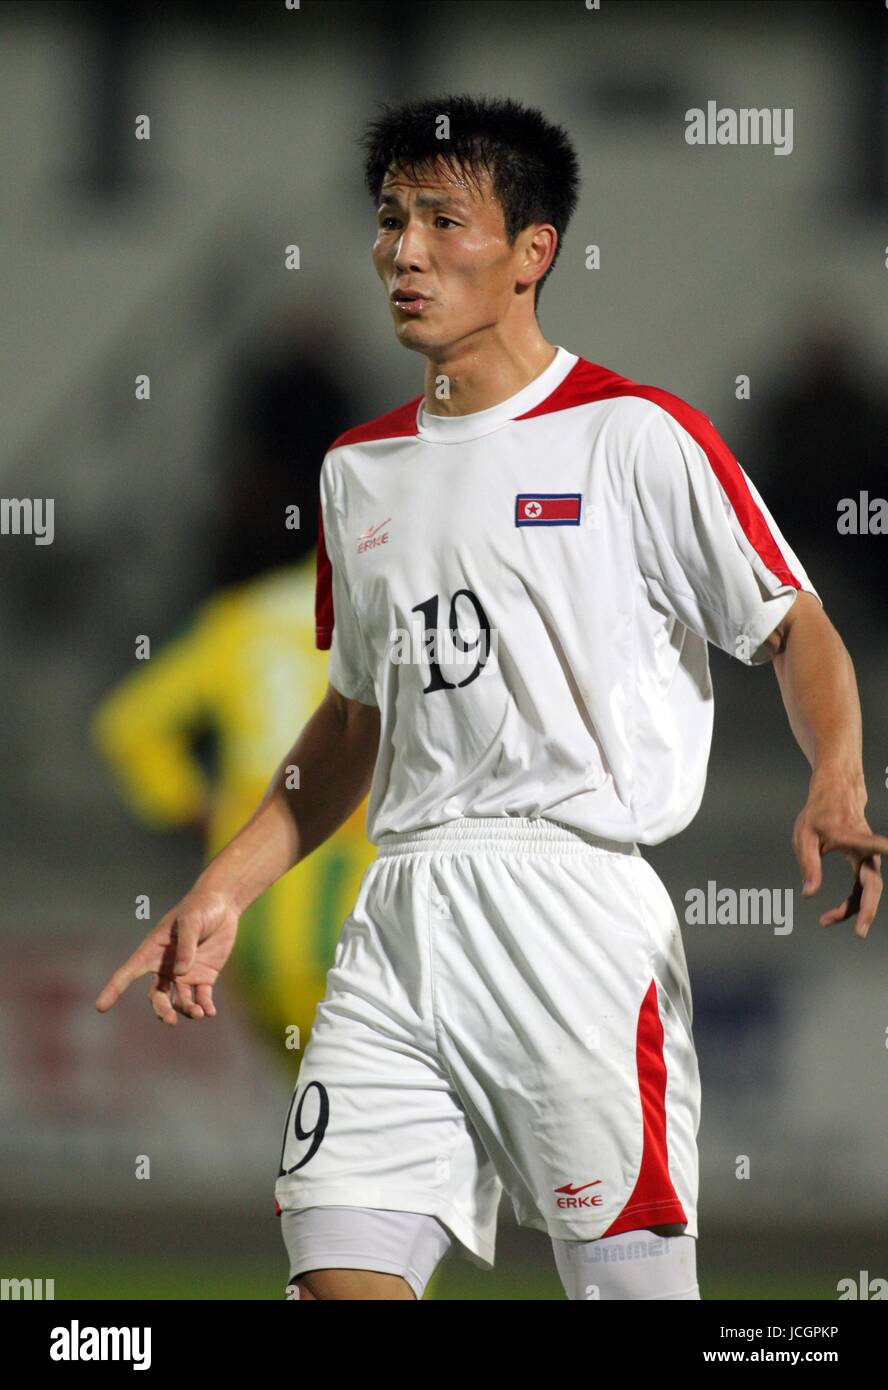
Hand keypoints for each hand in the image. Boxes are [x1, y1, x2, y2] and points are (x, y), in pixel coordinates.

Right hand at [95, 886, 239, 1023]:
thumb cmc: (200, 907)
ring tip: (199, 1013)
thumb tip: (181, 973)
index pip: (128, 972)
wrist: (222, 904)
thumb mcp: (191, 920)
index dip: (114, 989)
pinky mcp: (204, 976)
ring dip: (186, 1010)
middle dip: (162, 1010)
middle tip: (171, 1020)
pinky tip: (209, 1012)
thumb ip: (186, 945)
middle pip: (157, 996)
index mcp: (153, 950)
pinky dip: (205, 1007)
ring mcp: (185, 973)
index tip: (100, 1007)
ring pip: (179, 1001)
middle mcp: (166, 966)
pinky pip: (202, 998)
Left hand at [792, 772, 887, 938]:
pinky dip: (852, 901)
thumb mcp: (805, 836)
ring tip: (827, 920)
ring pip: (868, 890)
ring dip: (854, 908)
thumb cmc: (819, 813)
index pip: (874, 846)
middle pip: (873, 884)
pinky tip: (838, 912)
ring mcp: (869, 857)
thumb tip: (809, 893)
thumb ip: (809, 864)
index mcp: (852, 837)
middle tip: (858, 933)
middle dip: (867, 910)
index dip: (886, 849)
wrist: (835, 794)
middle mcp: (867, 849)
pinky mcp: (865, 862)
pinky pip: (863, 887)